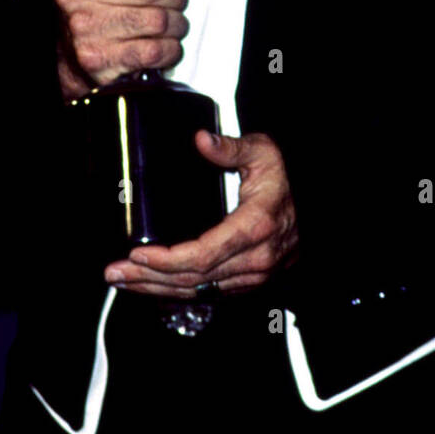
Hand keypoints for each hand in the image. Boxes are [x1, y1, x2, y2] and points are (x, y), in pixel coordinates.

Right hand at [54, 0, 209, 100]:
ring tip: (173, 23)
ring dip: (176, 23)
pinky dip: (170, 49)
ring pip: (158, 20)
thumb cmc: (104, 1)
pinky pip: (154, 51)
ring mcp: (83, 28)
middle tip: (176, 1)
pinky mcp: (98, 60)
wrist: (72, 53)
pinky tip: (165, 44)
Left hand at [104, 132, 297, 295]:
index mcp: (255, 228)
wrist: (320, 200)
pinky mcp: (251, 280)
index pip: (201, 256)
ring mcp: (255, 275)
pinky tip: (154, 287)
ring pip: (198, 292)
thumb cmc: (290, 175)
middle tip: (114, 273)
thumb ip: (230, 147)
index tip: (135, 254)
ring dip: (157, 289)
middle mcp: (256, 259)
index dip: (164, 260)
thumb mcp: (262, 152)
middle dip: (148, 279)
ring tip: (124, 282)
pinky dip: (178, 292)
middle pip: (193, 280)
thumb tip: (201, 140)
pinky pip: (209, 293)